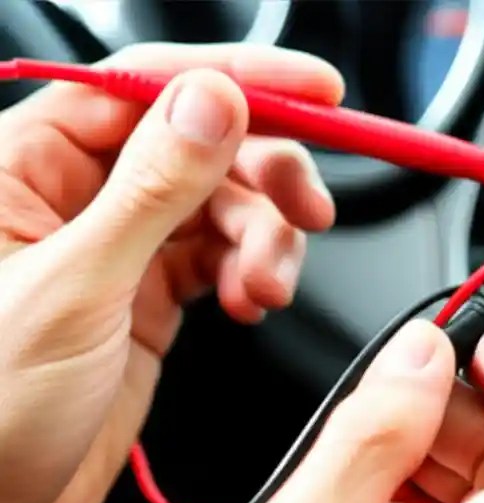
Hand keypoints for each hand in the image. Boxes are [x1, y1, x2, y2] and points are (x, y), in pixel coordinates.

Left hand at [0, 43, 341, 502]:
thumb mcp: (77, 287)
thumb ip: (152, 190)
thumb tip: (213, 102)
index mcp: (25, 168)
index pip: (145, 88)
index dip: (237, 79)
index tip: (315, 91)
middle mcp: (76, 199)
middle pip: (202, 143)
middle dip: (266, 173)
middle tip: (307, 209)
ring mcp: (119, 250)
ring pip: (225, 204)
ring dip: (267, 239)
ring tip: (265, 287)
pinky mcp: (150, 300)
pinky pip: (225, 258)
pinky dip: (256, 275)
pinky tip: (253, 302)